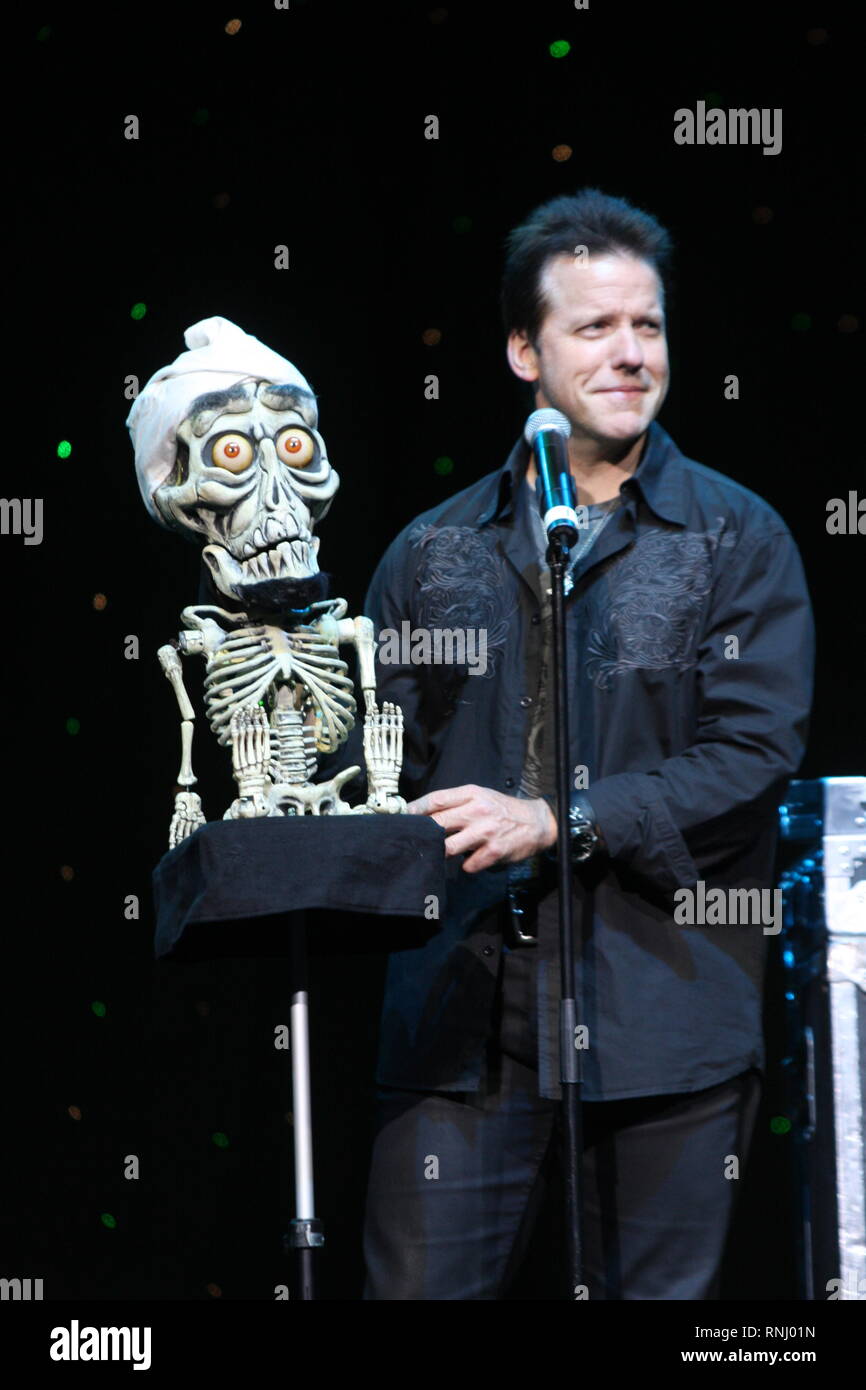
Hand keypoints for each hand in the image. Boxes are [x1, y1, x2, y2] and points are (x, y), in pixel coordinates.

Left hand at [406, 784, 556, 872]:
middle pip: (437, 823)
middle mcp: (477, 810)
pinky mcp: (494, 851)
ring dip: (444, 853)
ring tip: (447, 852)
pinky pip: (468, 865)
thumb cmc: (502, 810)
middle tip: (417, 840)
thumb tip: (423, 813)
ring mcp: (486, 832)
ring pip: (448, 848)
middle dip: (424, 834)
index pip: (436, 799)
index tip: (402, 817)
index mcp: (472, 794)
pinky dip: (468, 865)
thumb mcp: (480, 796)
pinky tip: (474, 859)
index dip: (415, 809)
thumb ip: (456, 803)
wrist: (537, 822)